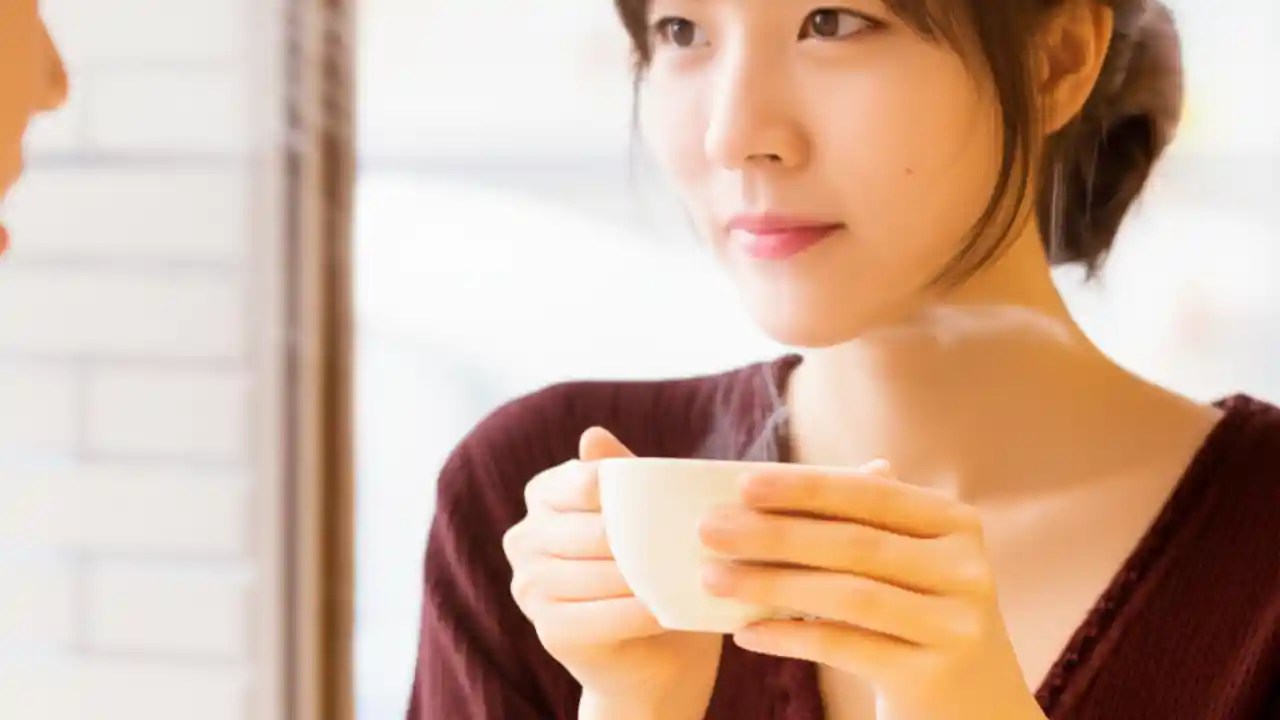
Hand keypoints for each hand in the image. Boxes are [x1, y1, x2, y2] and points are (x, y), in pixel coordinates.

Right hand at [502, 428, 721, 718]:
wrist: (658, 659)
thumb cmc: (654, 573)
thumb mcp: (645, 518)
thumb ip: (623, 476)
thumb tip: (592, 433)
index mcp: (543, 496)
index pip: (584, 481)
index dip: (632, 491)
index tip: (678, 500)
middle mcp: (523, 538)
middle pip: (594, 529)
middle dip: (647, 537)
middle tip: (700, 538)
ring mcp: (528, 586)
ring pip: (601, 572)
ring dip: (649, 576)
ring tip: (693, 573)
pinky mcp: (547, 630)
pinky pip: (603, 615)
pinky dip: (642, 613)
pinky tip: (670, 610)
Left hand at [697, 461, 1047, 719]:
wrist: (977, 711)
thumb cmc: (919, 620)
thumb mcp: (903, 565)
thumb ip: (858, 522)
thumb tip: (760, 490)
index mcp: (956, 524)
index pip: (870, 496)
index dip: (805, 488)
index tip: (741, 484)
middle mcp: (966, 569)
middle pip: (854, 544)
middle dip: (773, 534)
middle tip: (708, 528)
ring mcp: (957, 624)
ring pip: (848, 596)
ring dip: (770, 584)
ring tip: (713, 579)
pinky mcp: (935, 675)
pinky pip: (847, 648)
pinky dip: (790, 638)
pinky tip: (745, 633)